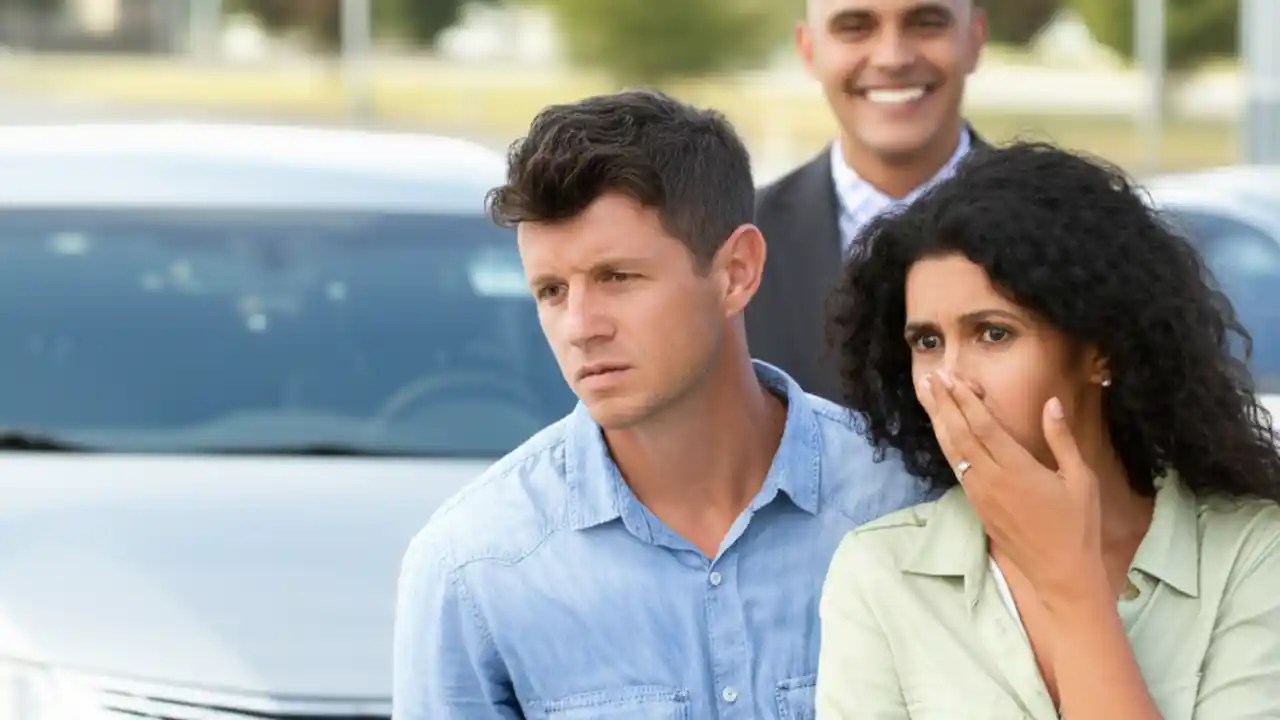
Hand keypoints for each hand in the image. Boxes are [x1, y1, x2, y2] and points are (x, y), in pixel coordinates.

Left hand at [917, 371, 1106, 603]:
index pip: (983, 427)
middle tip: (931, 378)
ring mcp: (980, 494)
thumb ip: (1062, 439)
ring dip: (939, 422)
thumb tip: (1051, 403)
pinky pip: (957, 469)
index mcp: (1018, 469)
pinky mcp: (977, 506)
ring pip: (952, 452)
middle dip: (944, 404)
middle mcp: (991, 479)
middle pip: (960, 434)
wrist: (1060, 573)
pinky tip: (943, 433)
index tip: (952, 379)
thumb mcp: (1080, 479)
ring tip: (928, 398)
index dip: (965, 400)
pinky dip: (947, 446)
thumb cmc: (1077, 525)